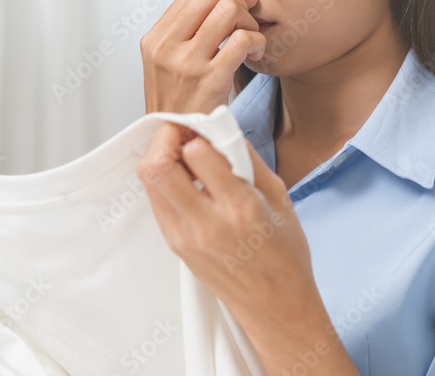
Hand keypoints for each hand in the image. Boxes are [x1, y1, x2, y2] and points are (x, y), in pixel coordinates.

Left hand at [135, 122, 320, 340]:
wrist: (275, 306)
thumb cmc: (284, 254)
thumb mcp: (280, 197)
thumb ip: (247, 159)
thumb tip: (221, 129)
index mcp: (240, 207)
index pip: (197, 153)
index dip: (199, 132)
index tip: (207, 129)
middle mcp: (207, 223)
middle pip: (157, 167)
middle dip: (166, 139)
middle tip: (183, 135)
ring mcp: (185, 237)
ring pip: (150, 182)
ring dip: (162, 159)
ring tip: (185, 157)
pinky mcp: (175, 245)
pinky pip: (156, 201)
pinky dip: (165, 182)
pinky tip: (186, 182)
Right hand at [140, 0, 266, 114]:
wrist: (176, 141)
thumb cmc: (179, 102)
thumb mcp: (166, 62)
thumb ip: (183, 31)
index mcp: (155, 39)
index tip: (235, 7)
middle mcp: (166, 47)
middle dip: (236, 2)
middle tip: (245, 22)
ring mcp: (187, 63)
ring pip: (228, 9)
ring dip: (248, 21)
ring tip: (249, 39)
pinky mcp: (210, 79)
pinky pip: (242, 39)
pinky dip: (257, 42)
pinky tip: (255, 54)